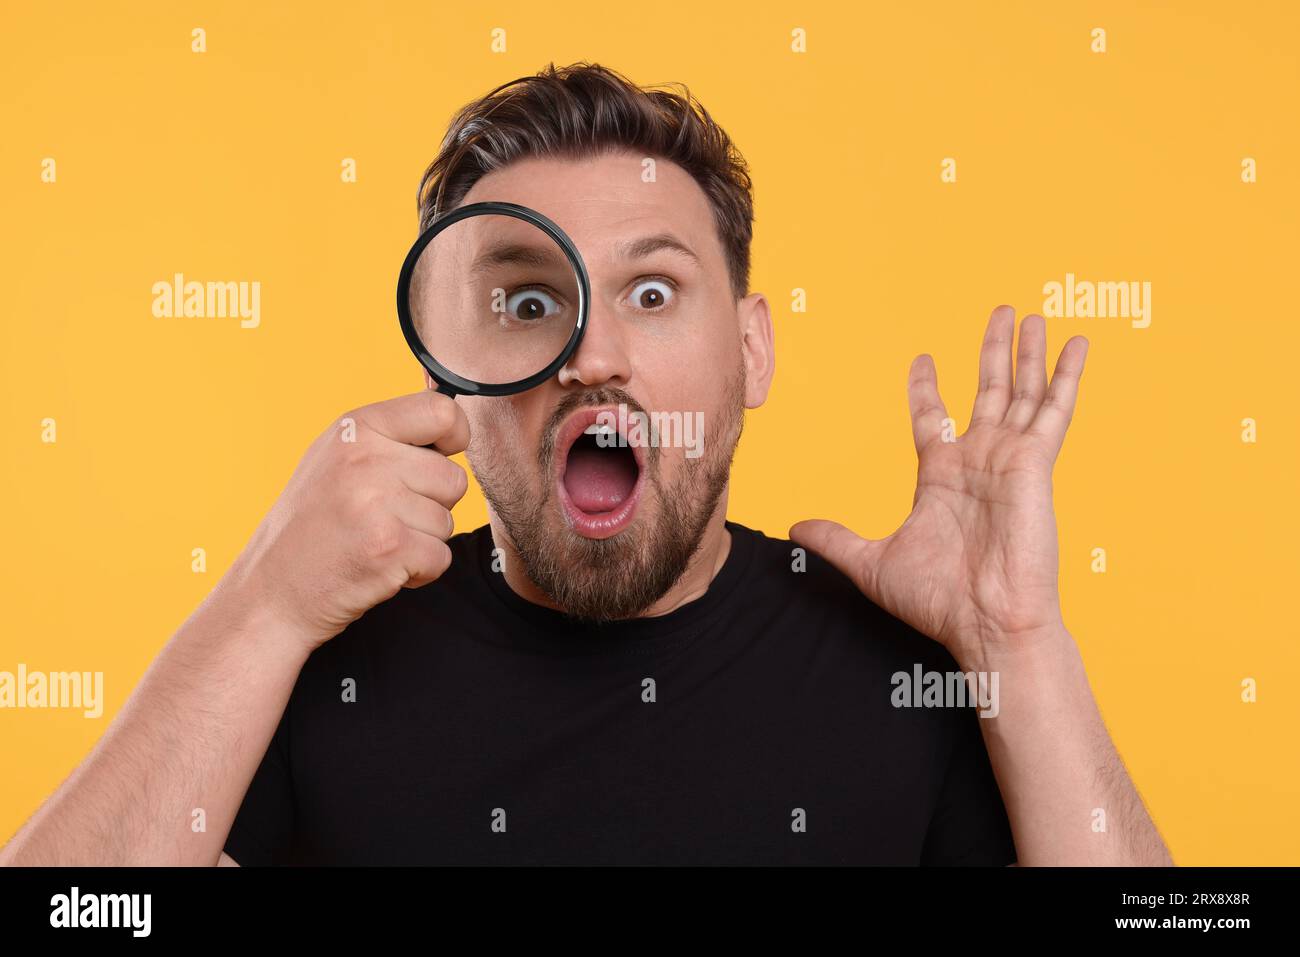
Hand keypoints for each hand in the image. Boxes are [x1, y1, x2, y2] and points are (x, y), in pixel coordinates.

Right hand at [225, 388, 469, 651]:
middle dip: (432, 506)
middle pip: (453, 478)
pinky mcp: (389, 547)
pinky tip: (382, 567)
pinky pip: (441, 557)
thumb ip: (391, 437)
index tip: (440, 456)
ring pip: (448, 521)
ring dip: (422, 541)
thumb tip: (455, 423)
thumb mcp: (338, 459)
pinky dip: (420, 572)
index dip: (455, 437)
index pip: (442, 412)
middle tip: (386, 518)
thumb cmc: (313, 525)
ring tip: (376, 542)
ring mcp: (376, 503)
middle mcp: (365, 459)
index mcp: (357, 429)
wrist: (272, 592)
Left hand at [791, 306, 1087, 665]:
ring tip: (1031, 315)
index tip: (923, 359)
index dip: (927, 387)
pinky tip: (1073, 344)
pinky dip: (1065, 376)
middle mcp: (978, 462)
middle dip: (992, 352)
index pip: (934, 417)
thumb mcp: (872, 562)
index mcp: (941, 477)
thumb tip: (795, 529)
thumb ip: (835, 538)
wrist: (985, 623)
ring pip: (1020, 392)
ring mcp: (1008, 460)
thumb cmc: (939, 601)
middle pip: (986, 391)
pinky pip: (1052, 410)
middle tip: (1001, 314)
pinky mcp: (1034, 464)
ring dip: (1026, 353)